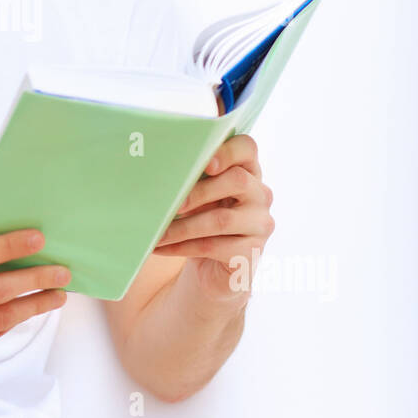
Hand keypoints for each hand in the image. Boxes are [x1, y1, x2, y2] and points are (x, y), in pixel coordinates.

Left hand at [152, 135, 274, 303]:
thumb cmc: (203, 223)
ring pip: (222, 219)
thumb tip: (157, 172)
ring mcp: (260, 224)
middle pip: (237, 180)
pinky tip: (161, 247)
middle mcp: (261, 194)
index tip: (206, 163)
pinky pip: (213, 247)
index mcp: (248, 171)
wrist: (213, 269)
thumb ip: (191, 180)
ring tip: (156, 232)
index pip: (247, 148)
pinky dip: (182, 247)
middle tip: (170, 203)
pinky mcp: (251, 253)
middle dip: (199, 191)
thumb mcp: (199, 197)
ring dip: (182, 227)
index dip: (228, 151)